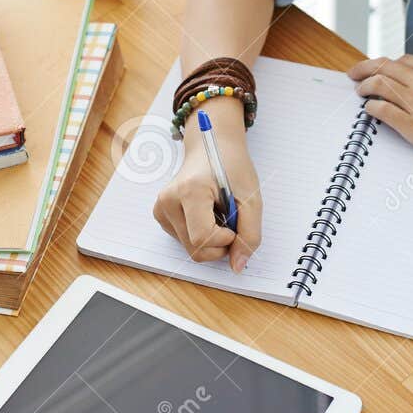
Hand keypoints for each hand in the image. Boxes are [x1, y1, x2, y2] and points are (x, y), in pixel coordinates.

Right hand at [152, 98, 262, 271]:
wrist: (211, 145)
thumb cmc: (232, 166)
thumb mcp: (251, 198)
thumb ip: (249, 234)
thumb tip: (237, 266)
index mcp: (190, 190)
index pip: (202, 238)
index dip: (225, 240)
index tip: (235, 224)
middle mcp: (168, 200)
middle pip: (196, 249)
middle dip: (220, 244)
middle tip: (231, 220)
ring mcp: (161, 208)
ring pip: (191, 248)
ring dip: (212, 239)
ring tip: (218, 212)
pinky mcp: (160, 215)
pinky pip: (185, 241)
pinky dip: (201, 235)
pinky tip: (206, 214)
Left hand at [348, 55, 412, 175]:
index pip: (404, 60)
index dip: (388, 64)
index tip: (381, 69)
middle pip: (385, 67)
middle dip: (365, 67)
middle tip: (354, 72)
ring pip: (379, 85)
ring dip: (364, 86)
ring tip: (358, 90)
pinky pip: (382, 111)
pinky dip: (371, 107)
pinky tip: (369, 109)